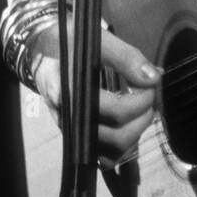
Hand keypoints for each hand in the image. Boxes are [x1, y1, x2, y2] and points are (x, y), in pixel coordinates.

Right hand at [28, 21, 160, 168]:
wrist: (41, 52)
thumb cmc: (69, 42)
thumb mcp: (96, 39)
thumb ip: (126, 57)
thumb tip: (154, 77)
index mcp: (70, 92)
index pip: (116, 110)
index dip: (142, 99)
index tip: (152, 80)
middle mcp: (68, 118)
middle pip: (116, 137)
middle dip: (143, 117)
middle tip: (150, 95)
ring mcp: (71, 132)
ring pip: (111, 153)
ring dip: (135, 132)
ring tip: (142, 107)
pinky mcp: (75, 139)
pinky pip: (103, 157)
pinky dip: (122, 145)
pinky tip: (129, 121)